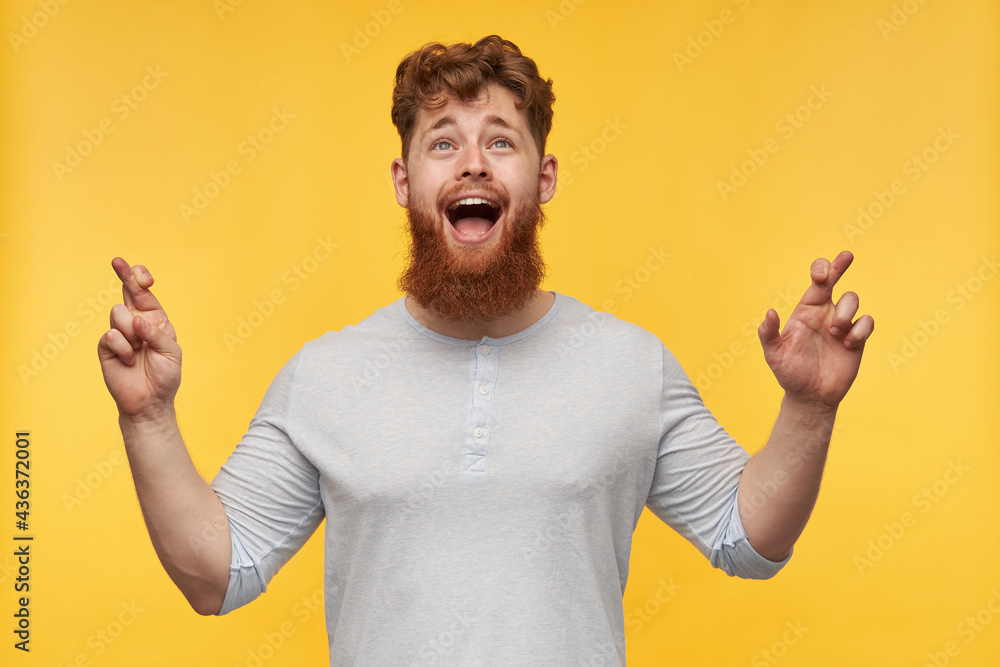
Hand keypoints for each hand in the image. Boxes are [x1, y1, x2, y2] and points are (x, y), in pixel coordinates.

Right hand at [97, 258, 181, 419]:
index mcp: (154, 320)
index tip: (143, 275)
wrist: (150, 401)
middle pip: (126, 292)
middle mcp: (136, 323)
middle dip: (124, 274)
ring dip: (131, 331)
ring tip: (138, 350)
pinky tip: (129, 361)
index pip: (144, 293)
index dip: (140, 280)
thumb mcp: (171, 352)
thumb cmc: (165, 376)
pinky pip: (111, 336)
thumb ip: (157, 333)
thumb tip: (138, 318)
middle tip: (117, 261)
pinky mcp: (106, 347)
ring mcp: (120, 333)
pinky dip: (124, 348)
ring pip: (118, 313)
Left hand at [757, 251, 873, 408]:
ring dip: (845, 312)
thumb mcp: (774, 355)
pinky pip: (867, 322)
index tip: (820, 274)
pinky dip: (859, 330)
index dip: (821, 270)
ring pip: (853, 300)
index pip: (817, 283)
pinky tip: (847, 344)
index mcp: (806, 311)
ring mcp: (843, 325)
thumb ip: (768, 334)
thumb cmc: (790, 373)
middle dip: (841, 265)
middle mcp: (826, 313)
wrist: (810, 396)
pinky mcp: (857, 339)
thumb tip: (769, 312)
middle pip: (838, 281)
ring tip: (834, 332)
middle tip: (846, 256)